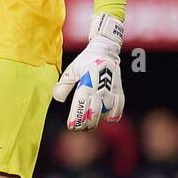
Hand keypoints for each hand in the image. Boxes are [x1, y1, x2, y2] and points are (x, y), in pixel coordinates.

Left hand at [53, 13, 124, 130]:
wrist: (105, 50)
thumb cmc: (85, 61)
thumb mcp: (71, 71)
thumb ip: (64, 85)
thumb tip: (57, 99)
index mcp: (86, 84)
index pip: (81, 106)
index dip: (76, 118)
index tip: (71, 126)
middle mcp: (99, 89)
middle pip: (93, 113)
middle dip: (85, 124)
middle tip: (79, 128)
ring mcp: (111, 90)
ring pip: (106, 112)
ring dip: (97, 121)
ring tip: (89, 125)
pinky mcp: (119, 90)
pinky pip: (119, 107)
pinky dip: (114, 115)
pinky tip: (107, 119)